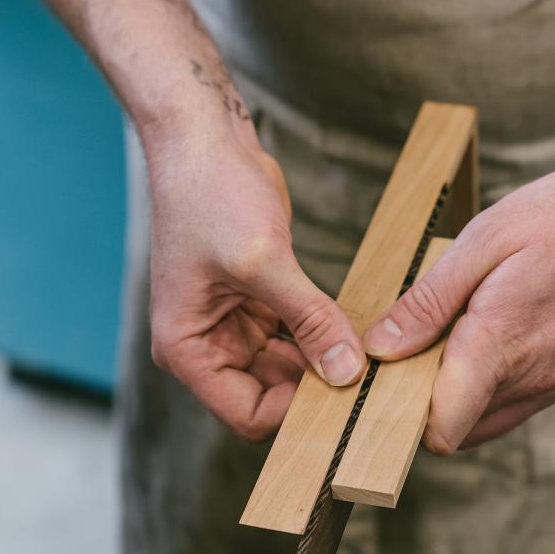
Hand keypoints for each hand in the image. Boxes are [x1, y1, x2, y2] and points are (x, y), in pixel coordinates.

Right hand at [145, 117, 364, 440]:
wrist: (204, 140)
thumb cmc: (209, 194)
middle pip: (269, 396)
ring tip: (368, 356)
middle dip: (314, 389)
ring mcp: (232, 324)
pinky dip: (323, 334)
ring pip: (288, 369)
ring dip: (323, 362)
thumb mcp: (263, 260)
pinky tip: (356, 330)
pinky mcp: (258, 301)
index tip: (343, 393)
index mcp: (187, 348)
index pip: (247, 413)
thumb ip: (309, 319)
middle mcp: (206, 344)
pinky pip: (297, 336)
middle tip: (367, 380)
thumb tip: (347, 371)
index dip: (294, 411)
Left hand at [362, 163, 554, 453]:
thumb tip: (380, 348)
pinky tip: (477, 334)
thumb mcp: (487, 239)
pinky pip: (506, 402)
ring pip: (479, 418)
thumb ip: (429, 301)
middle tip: (403, 346)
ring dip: (451, 393)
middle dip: (418, 401)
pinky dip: (481, 384)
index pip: (441, 429)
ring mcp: (552, 384)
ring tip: (442, 333)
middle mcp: (531, 379)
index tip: (377, 381)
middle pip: (451, 428)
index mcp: (503, 344)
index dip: (399, 416)